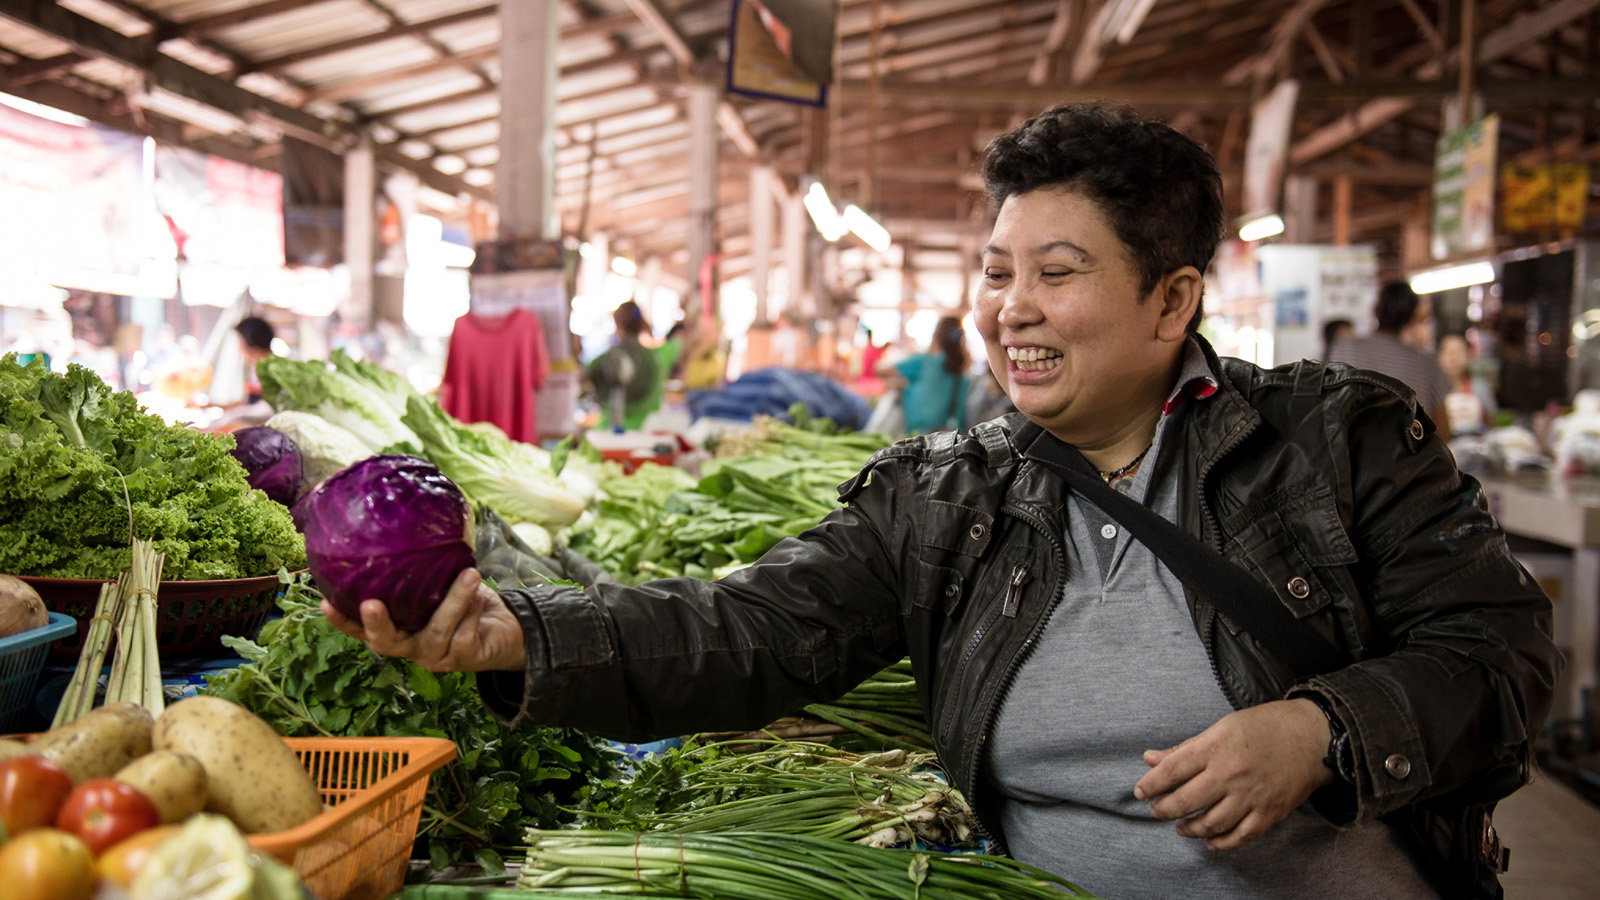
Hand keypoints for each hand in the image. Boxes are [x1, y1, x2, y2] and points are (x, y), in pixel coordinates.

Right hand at [321, 568, 526, 672]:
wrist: (500, 626)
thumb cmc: (462, 597)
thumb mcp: (440, 578)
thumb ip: (422, 563)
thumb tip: (406, 519)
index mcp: (396, 627)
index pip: (360, 628)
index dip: (342, 619)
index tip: (324, 602)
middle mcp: (409, 646)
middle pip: (385, 643)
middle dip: (377, 624)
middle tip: (371, 604)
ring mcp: (433, 656)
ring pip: (436, 632)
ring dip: (453, 601)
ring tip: (469, 573)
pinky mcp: (460, 659)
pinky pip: (464, 633)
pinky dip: (472, 609)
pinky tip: (479, 594)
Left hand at [1132, 698, 1334, 850]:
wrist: (1313, 736)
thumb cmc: (1265, 726)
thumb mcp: (1221, 727)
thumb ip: (1185, 748)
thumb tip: (1150, 759)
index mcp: (1216, 745)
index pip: (1172, 770)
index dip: (1151, 784)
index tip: (1140, 792)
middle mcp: (1231, 772)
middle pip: (1187, 800)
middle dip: (1164, 809)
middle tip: (1155, 810)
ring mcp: (1251, 795)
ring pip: (1211, 823)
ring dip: (1190, 829)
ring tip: (1181, 827)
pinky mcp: (1270, 812)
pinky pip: (1240, 836)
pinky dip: (1222, 843)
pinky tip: (1210, 841)